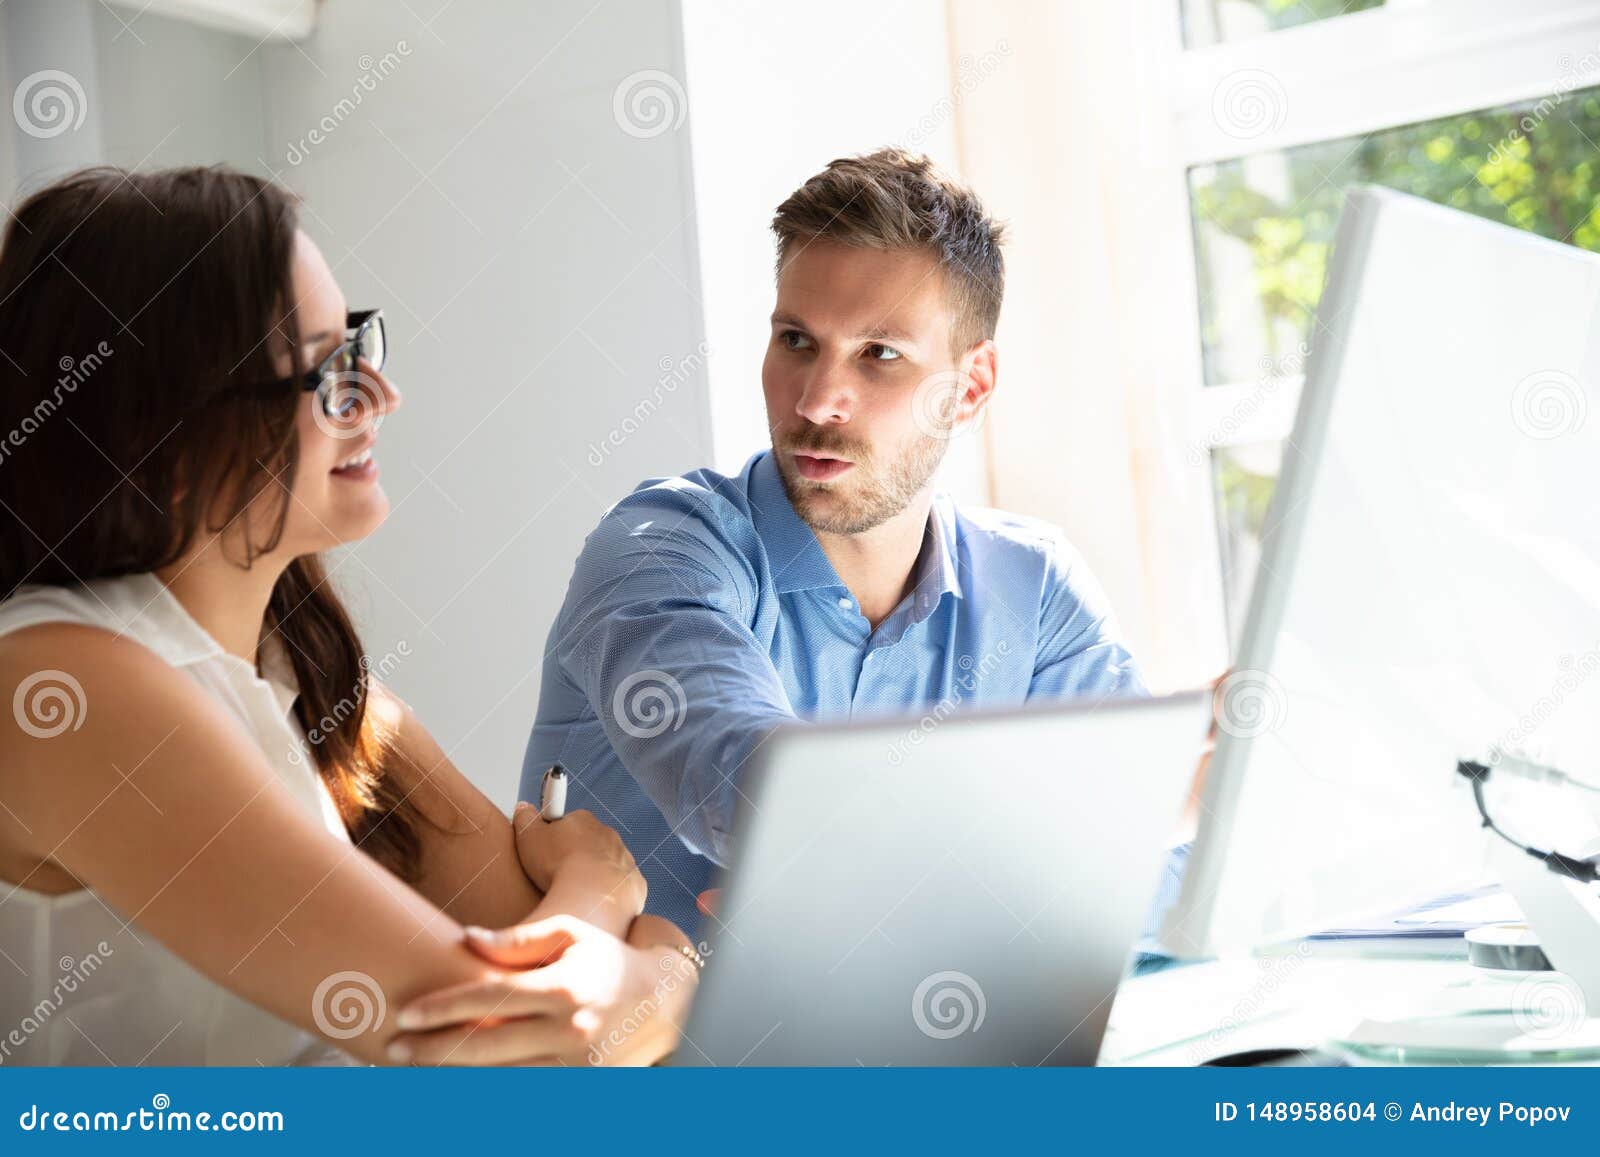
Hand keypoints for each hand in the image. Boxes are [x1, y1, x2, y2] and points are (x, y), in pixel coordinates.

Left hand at [389, 914, 696, 1065]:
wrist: (664, 1003)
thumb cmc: (608, 959)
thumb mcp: (570, 933)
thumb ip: (518, 939)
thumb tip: (467, 939)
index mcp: (565, 989)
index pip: (491, 1000)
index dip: (444, 1008)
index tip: (407, 1013)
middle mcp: (569, 1032)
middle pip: (487, 1048)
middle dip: (435, 1050)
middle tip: (395, 1048)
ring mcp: (576, 1068)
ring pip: (500, 1078)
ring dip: (454, 1075)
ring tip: (414, 1069)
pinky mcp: (580, 1088)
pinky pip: (523, 1091)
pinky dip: (489, 1088)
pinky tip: (456, 1082)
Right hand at [512, 801, 643, 913]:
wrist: (591, 896)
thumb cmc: (558, 866)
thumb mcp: (528, 837)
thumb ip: (525, 818)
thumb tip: (524, 808)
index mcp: (584, 820)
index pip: (568, 821)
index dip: (555, 834)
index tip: (545, 847)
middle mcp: (608, 835)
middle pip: (588, 843)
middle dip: (573, 856)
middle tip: (554, 875)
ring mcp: (624, 859)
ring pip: (605, 865)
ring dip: (591, 875)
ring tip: (572, 892)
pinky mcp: (634, 884)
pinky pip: (619, 887)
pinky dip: (607, 894)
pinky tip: (592, 903)